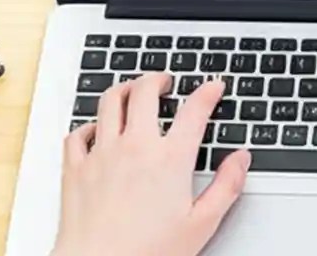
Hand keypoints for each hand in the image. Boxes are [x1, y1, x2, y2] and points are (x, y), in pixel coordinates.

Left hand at [53, 75, 250, 255]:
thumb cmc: (147, 253)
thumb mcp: (201, 224)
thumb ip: (226, 187)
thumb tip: (240, 160)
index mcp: (171, 159)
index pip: (194, 110)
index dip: (208, 92)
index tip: (213, 86)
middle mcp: (135, 146)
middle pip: (144, 91)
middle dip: (158, 78)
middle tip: (166, 80)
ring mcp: (102, 153)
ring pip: (109, 101)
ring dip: (124, 88)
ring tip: (132, 90)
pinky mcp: (76, 168)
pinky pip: (78, 132)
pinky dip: (89, 125)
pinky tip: (96, 130)